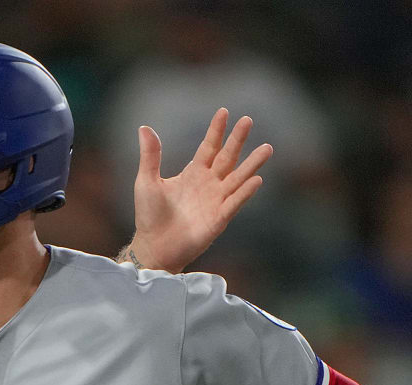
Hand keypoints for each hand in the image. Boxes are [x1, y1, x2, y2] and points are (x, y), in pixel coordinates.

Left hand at [119, 108, 273, 272]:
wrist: (153, 245)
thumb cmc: (150, 215)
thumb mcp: (146, 181)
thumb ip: (150, 155)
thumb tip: (144, 128)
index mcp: (193, 173)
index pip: (208, 147)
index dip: (216, 131)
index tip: (224, 112)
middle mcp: (209, 184)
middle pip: (227, 157)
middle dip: (237, 140)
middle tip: (248, 120)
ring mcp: (216, 201)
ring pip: (238, 178)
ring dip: (252, 164)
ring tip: (267, 148)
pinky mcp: (219, 219)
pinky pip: (234, 203)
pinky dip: (245, 192)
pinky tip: (257, 180)